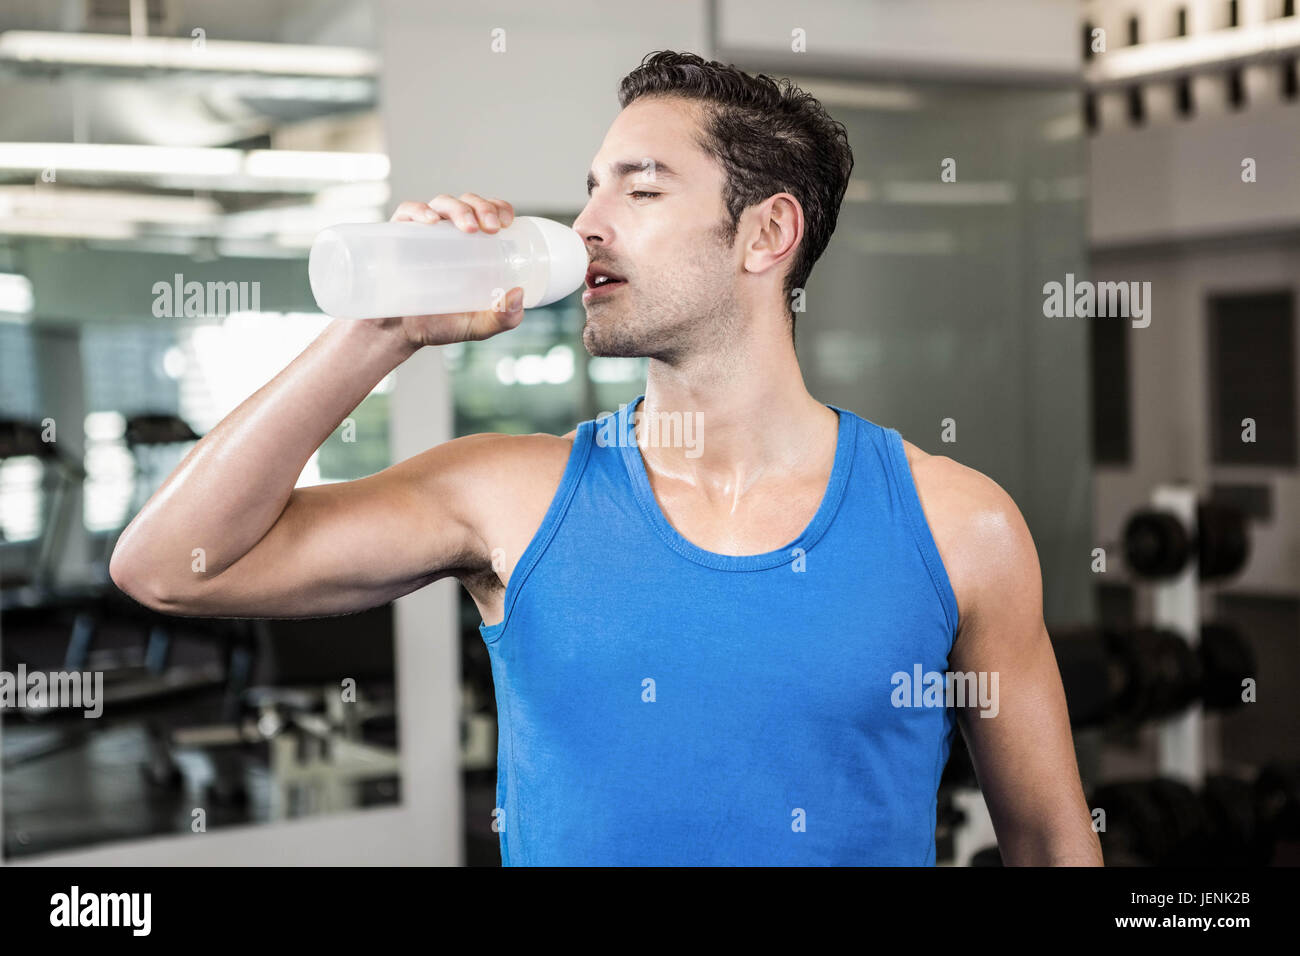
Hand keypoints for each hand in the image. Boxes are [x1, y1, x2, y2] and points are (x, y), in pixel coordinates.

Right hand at [379, 193, 523, 347]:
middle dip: (483, 207)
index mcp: (472, 245)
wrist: (399, 333)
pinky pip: (407, 212)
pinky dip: (419, 210)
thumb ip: (505, 317)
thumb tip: (519, 293)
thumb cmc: (440, 324)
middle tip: (492, 228)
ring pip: (443, 203)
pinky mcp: (397, 234)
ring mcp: (423, 231)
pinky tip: (430, 221)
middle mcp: (449, 233)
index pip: (489, 213)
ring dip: (459, 208)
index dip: (500, 208)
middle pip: (469, 203)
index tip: (507, 223)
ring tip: (469, 227)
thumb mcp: (479, 326)